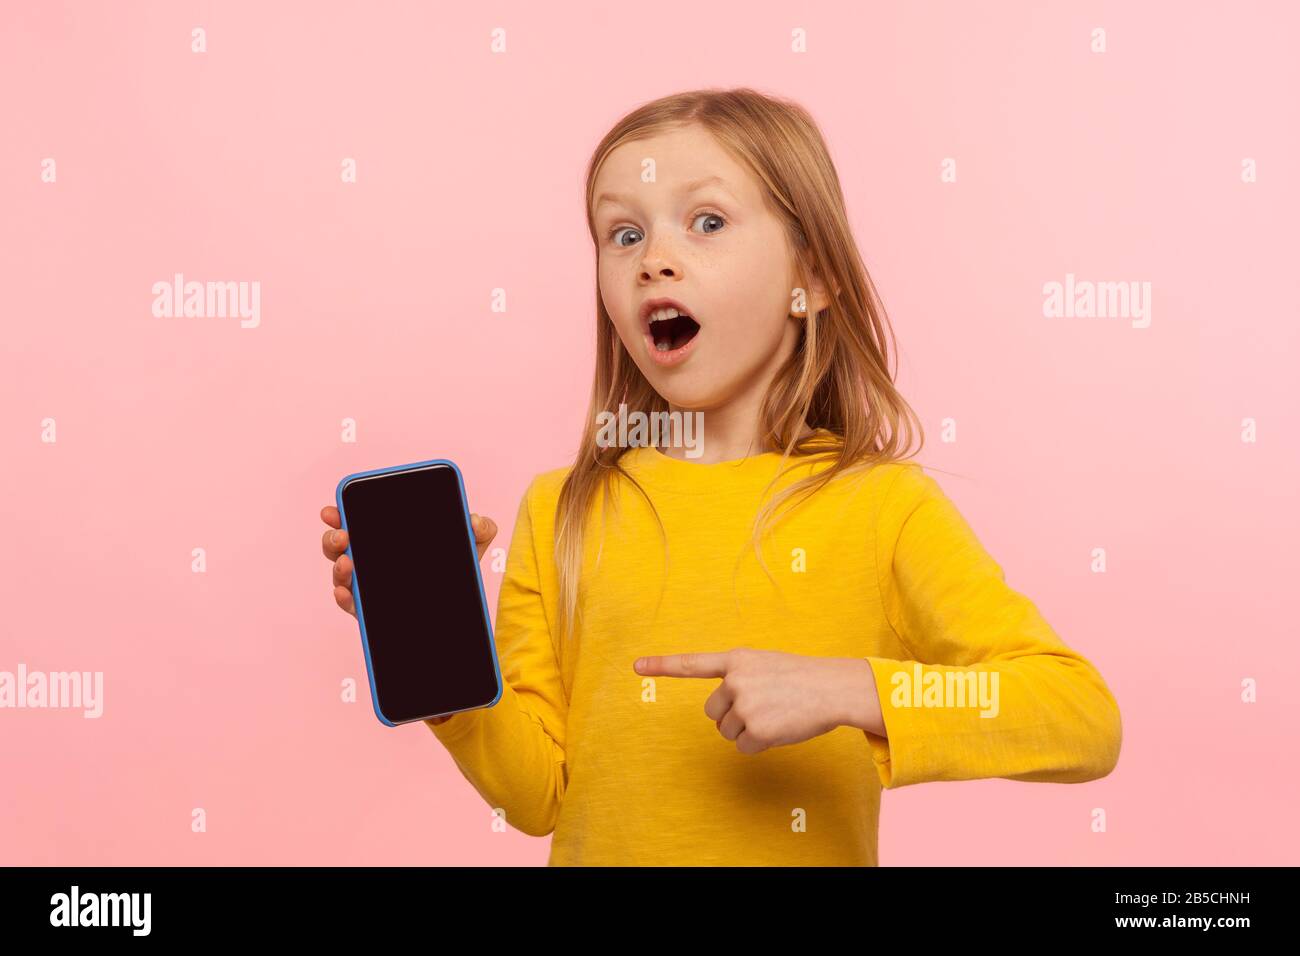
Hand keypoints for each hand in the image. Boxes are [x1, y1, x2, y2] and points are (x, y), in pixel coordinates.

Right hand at [320, 504, 497, 726]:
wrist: (460, 610)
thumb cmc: (457, 568)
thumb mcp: (471, 544)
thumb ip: (480, 528)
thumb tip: (475, 521)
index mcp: (386, 538)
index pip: (357, 521)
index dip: (340, 514)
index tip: (332, 510)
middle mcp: (371, 561)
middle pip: (339, 548)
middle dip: (333, 539)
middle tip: (342, 535)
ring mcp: (369, 587)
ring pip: (342, 576)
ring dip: (338, 568)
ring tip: (348, 563)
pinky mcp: (373, 612)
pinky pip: (353, 607)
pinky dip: (345, 599)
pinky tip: (346, 593)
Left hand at [633, 648, 880, 753]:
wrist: (833, 688)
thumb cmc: (801, 677)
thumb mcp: (765, 664)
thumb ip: (738, 677)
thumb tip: (721, 711)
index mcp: (736, 660)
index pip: (693, 664)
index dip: (662, 665)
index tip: (636, 666)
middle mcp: (735, 681)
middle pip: (713, 712)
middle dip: (731, 715)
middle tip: (762, 707)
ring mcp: (745, 706)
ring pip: (727, 731)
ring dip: (747, 730)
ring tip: (775, 715)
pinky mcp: (756, 731)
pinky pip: (744, 747)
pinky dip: (760, 744)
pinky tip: (779, 729)